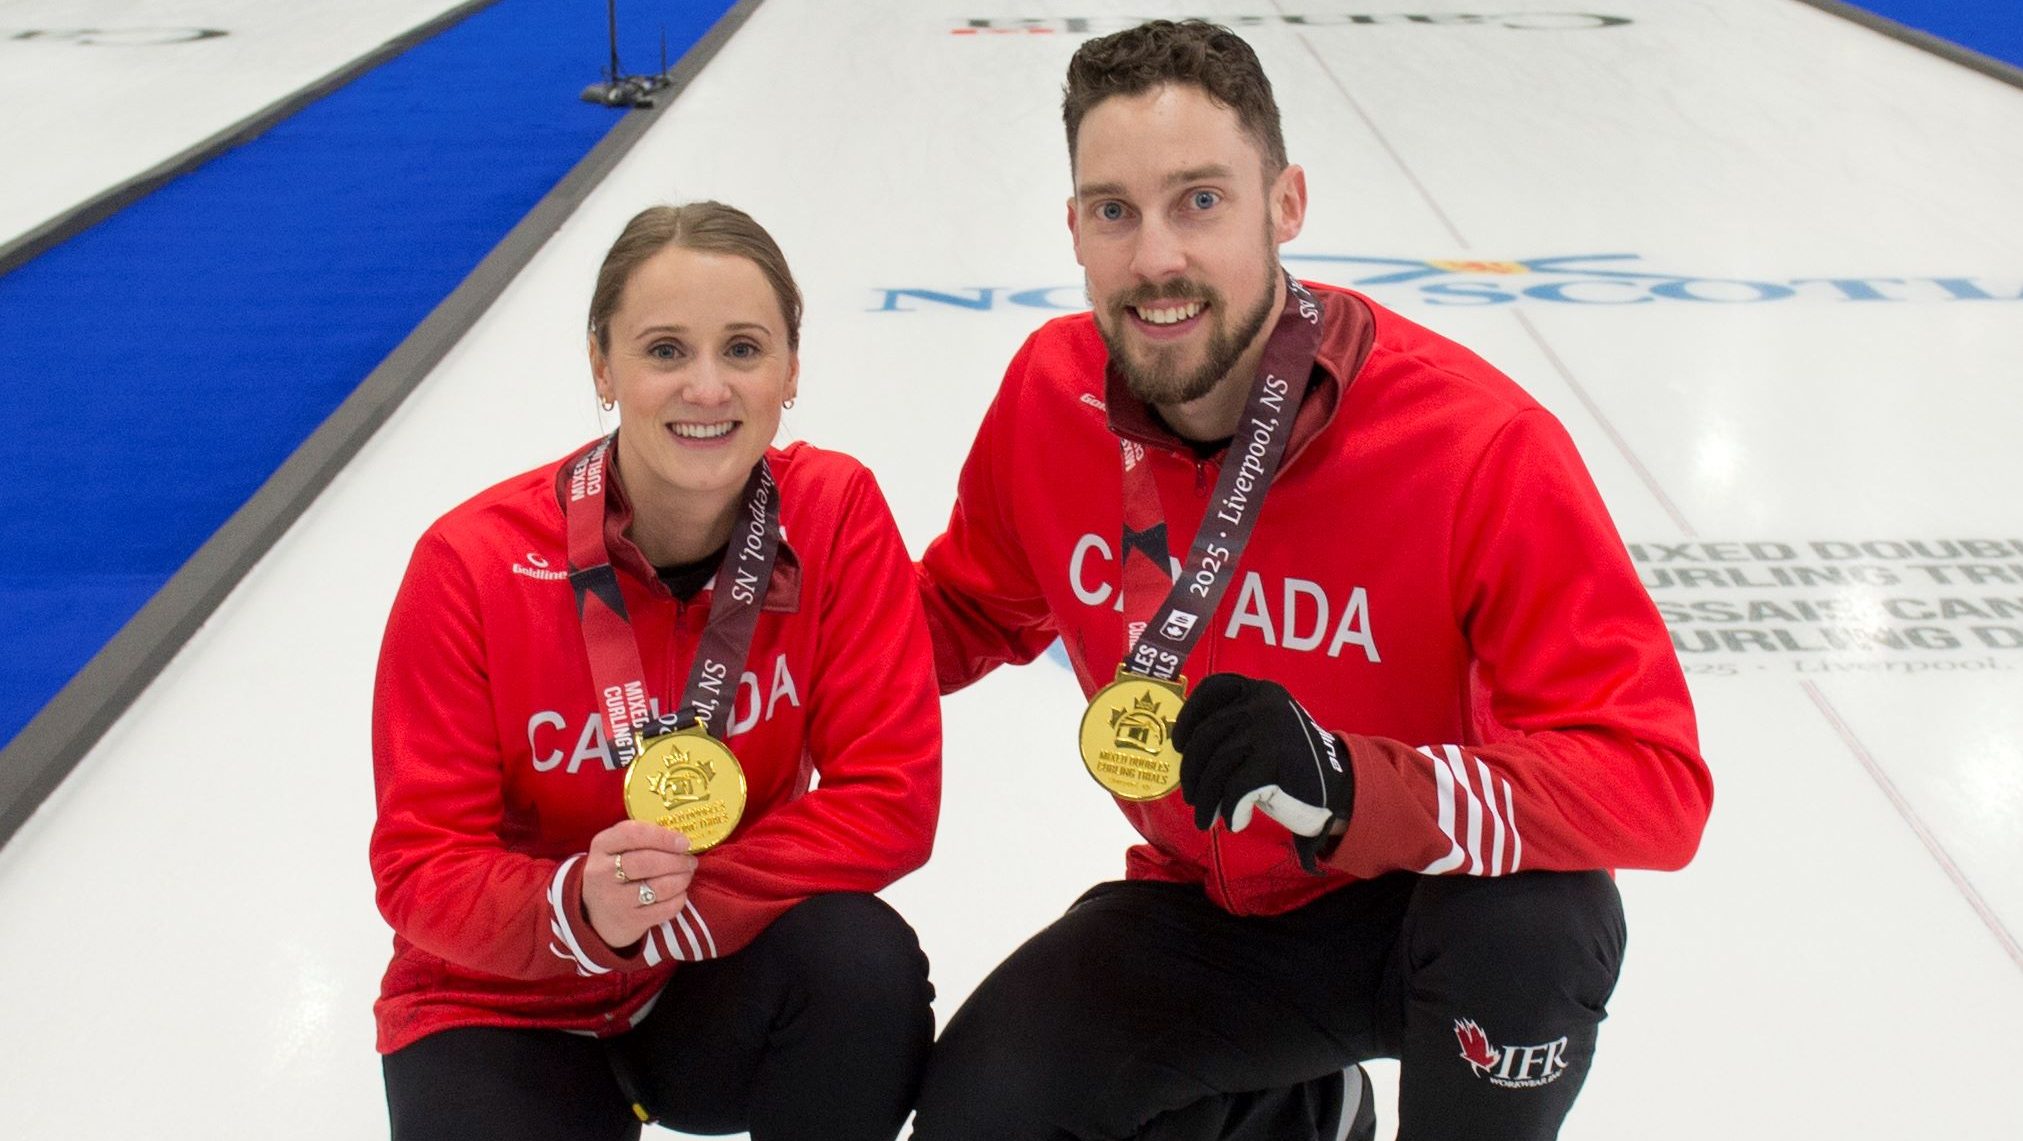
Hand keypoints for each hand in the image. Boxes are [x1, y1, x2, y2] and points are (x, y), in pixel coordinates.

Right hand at [582, 819, 697, 950]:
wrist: (596, 915)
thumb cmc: (615, 873)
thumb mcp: (616, 849)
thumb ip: (642, 838)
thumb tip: (681, 839)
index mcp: (602, 846)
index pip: (633, 834)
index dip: (663, 837)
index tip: (684, 842)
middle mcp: (603, 872)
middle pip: (648, 861)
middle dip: (677, 860)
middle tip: (691, 861)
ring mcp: (614, 899)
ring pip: (659, 886)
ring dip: (681, 879)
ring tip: (687, 875)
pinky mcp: (629, 921)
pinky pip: (664, 909)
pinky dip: (679, 899)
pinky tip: (679, 893)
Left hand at [1174, 673, 1353, 870]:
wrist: (1341, 790)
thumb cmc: (1292, 766)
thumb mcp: (1265, 733)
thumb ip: (1234, 728)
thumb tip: (1184, 748)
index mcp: (1261, 691)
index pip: (1213, 689)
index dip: (1189, 716)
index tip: (1179, 743)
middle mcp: (1263, 704)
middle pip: (1206, 735)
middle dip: (1192, 771)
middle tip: (1191, 797)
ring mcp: (1269, 730)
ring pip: (1217, 766)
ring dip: (1206, 798)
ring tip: (1206, 818)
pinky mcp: (1274, 760)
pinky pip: (1235, 789)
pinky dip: (1230, 810)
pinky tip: (1235, 822)